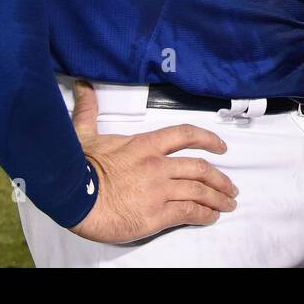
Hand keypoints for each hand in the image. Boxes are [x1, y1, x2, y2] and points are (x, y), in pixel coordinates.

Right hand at [68, 80, 237, 243]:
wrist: (73, 197)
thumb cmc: (77, 167)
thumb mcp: (84, 134)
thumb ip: (89, 110)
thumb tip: (84, 87)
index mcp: (145, 145)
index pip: (186, 135)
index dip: (208, 139)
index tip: (221, 147)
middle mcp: (158, 165)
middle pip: (200, 168)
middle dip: (220, 178)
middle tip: (230, 187)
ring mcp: (159, 190)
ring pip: (199, 191)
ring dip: (217, 198)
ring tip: (227, 203)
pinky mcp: (156, 215)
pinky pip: (189, 212)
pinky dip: (204, 214)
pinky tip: (211, 216)